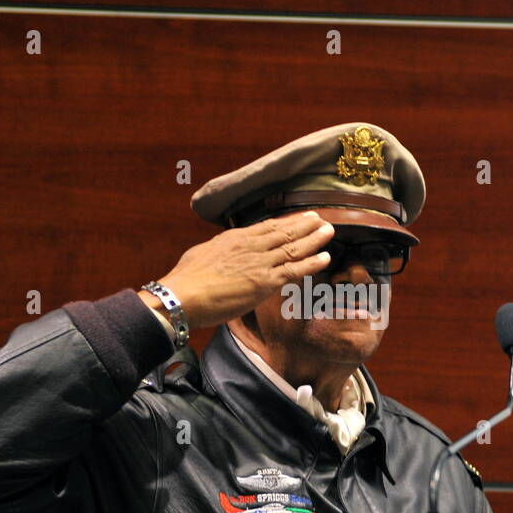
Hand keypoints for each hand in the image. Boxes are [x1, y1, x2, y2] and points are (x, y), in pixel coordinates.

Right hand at [142, 211, 334, 330]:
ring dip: (314, 239)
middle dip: (305, 225)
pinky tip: (325, 258)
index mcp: (236, 238)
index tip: (299, 217)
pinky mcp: (265, 282)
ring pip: (293, 247)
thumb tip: (221, 248)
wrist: (184, 294)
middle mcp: (252, 246)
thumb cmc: (187, 278)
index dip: (286, 222)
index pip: (267, 227)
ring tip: (329, 231)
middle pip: (284, 232)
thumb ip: (219, 249)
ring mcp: (260, 263)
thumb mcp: (204, 253)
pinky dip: (311, 263)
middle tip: (321, 219)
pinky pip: (294, 270)